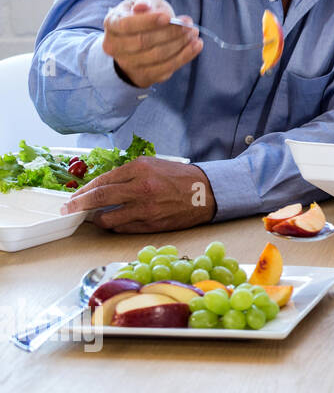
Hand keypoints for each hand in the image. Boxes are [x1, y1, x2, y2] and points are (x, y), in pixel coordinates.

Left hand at [61, 158, 215, 232]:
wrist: (206, 192)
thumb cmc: (178, 177)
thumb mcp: (151, 165)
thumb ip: (125, 174)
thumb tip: (99, 186)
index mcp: (140, 169)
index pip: (102, 181)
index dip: (83, 191)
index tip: (72, 197)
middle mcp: (141, 188)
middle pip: (99, 198)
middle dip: (78, 205)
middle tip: (67, 209)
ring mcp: (146, 208)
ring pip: (108, 218)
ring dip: (97, 218)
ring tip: (96, 216)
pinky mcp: (151, 224)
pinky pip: (122, 228)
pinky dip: (115, 224)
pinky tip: (116, 220)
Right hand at [101, 0, 201, 87]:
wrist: (137, 38)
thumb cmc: (144, 15)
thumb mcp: (145, 1)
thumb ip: (147, 1)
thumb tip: (143, 7)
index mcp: (112, 24)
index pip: (127, 25)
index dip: (148, 21)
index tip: (169, 17)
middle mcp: (115, 46)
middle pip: (144, 42)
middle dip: (170, 33)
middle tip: (189, 24)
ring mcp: (128, 63)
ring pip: (157, 56)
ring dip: (180, 44)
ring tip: (194, 33)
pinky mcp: (144, 75)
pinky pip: (166, 68)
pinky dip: (185, 56)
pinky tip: (196, 45)